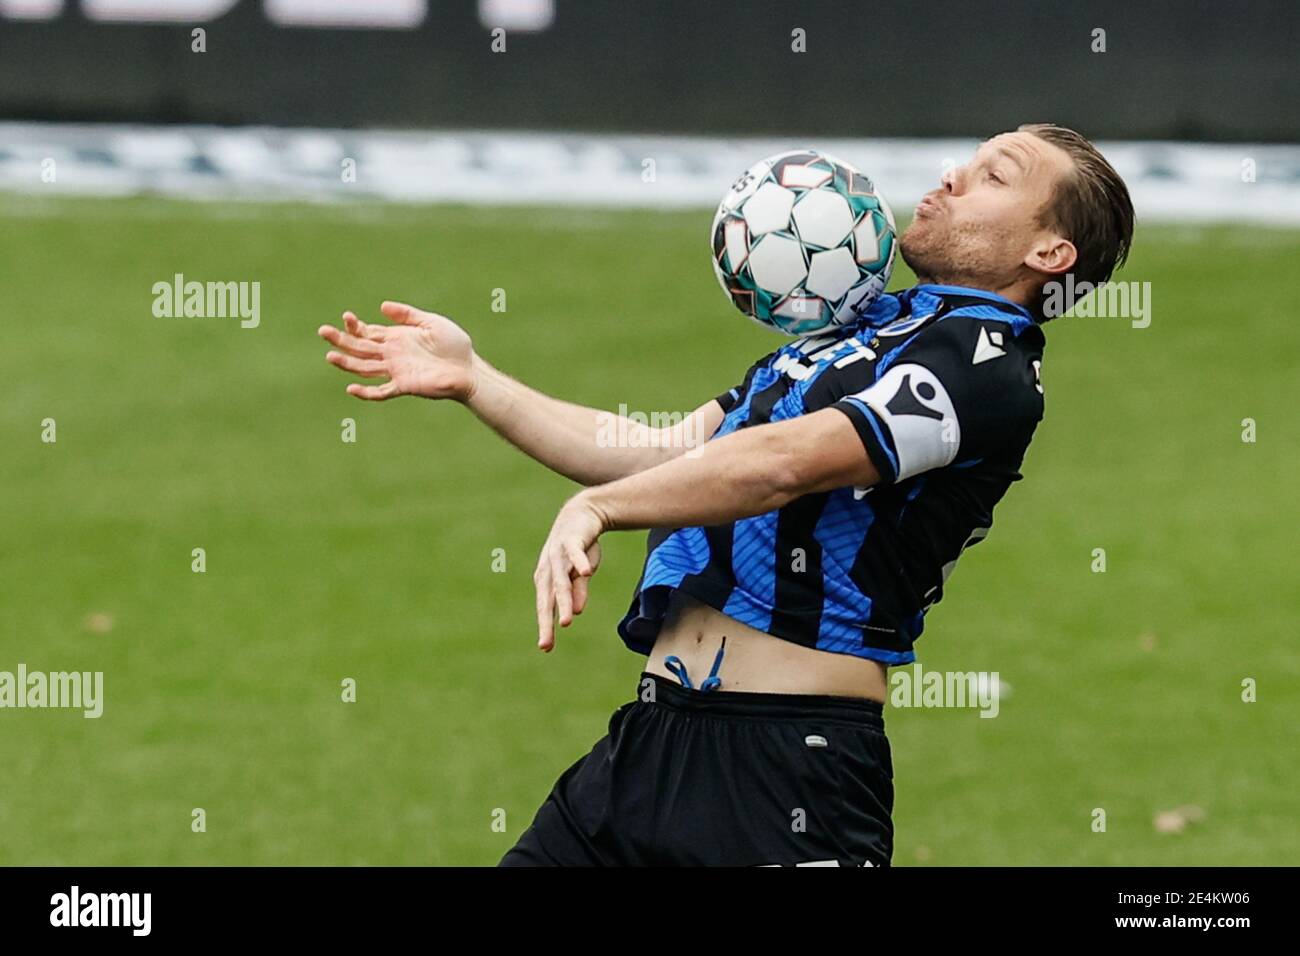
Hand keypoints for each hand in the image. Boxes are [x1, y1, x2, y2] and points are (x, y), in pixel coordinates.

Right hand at [318, 301, 475, 401]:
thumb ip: (407, 315)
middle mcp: (392, 354)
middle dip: (341, 340)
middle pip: (360, 348)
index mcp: (397, 338)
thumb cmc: (454, 345)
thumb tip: (381, 306)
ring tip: (330, 355)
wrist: (469, 369)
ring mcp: (396, 371)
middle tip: (323, 331)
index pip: (369, 333)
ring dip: (347, 363)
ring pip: (365, 368)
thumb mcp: (431, 322)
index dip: (355, 326)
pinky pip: (381, 392)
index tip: (346, 317)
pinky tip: (351, 388)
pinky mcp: (404, 386)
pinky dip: (366, 392)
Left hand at [534, 495, 605, 651]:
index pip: (544, 606)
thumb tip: (577, 612)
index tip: (546, 648)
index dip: (545, 626)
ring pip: (560, 580)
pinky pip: (575, 553)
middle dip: (546, 621)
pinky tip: (585, 573)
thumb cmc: (578, 550)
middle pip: (547, 598)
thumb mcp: (579, 574)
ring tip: (566, 620)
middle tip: (546, 643)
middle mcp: (548, 569)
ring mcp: (558, 554)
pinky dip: (579, 562)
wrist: (582, 515)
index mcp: (547, 579)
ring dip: (563, 600)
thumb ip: (577, 591)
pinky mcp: (571, 540)